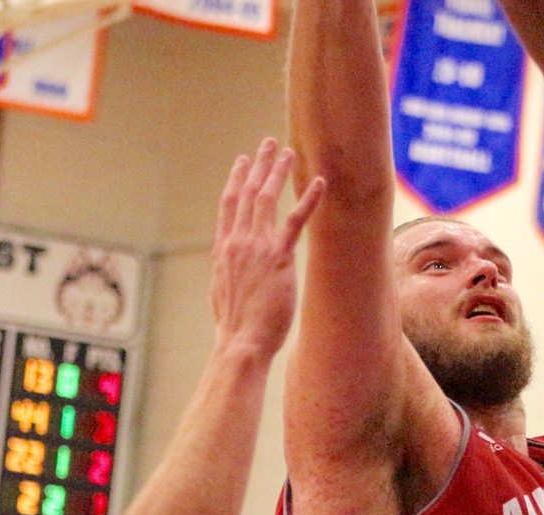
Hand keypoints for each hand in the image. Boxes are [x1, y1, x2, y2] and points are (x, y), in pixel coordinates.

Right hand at [210, 138, 325, 356]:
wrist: (240, 341)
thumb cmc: (236, 327)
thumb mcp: (225, 294)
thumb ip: (231, 275)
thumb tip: (235, 275)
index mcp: (223, 250)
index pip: (228, 206)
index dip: (236, 180)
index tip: (242, 162)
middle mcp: (237, 242)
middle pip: (246, 193)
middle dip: (258, 166)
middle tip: (268, 144)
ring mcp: (256, 247)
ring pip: (266, 199)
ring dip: (279, 173)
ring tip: (289, 152)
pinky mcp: (278, 257)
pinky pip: (295, 221)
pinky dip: (308, 200)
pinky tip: (319, 182)